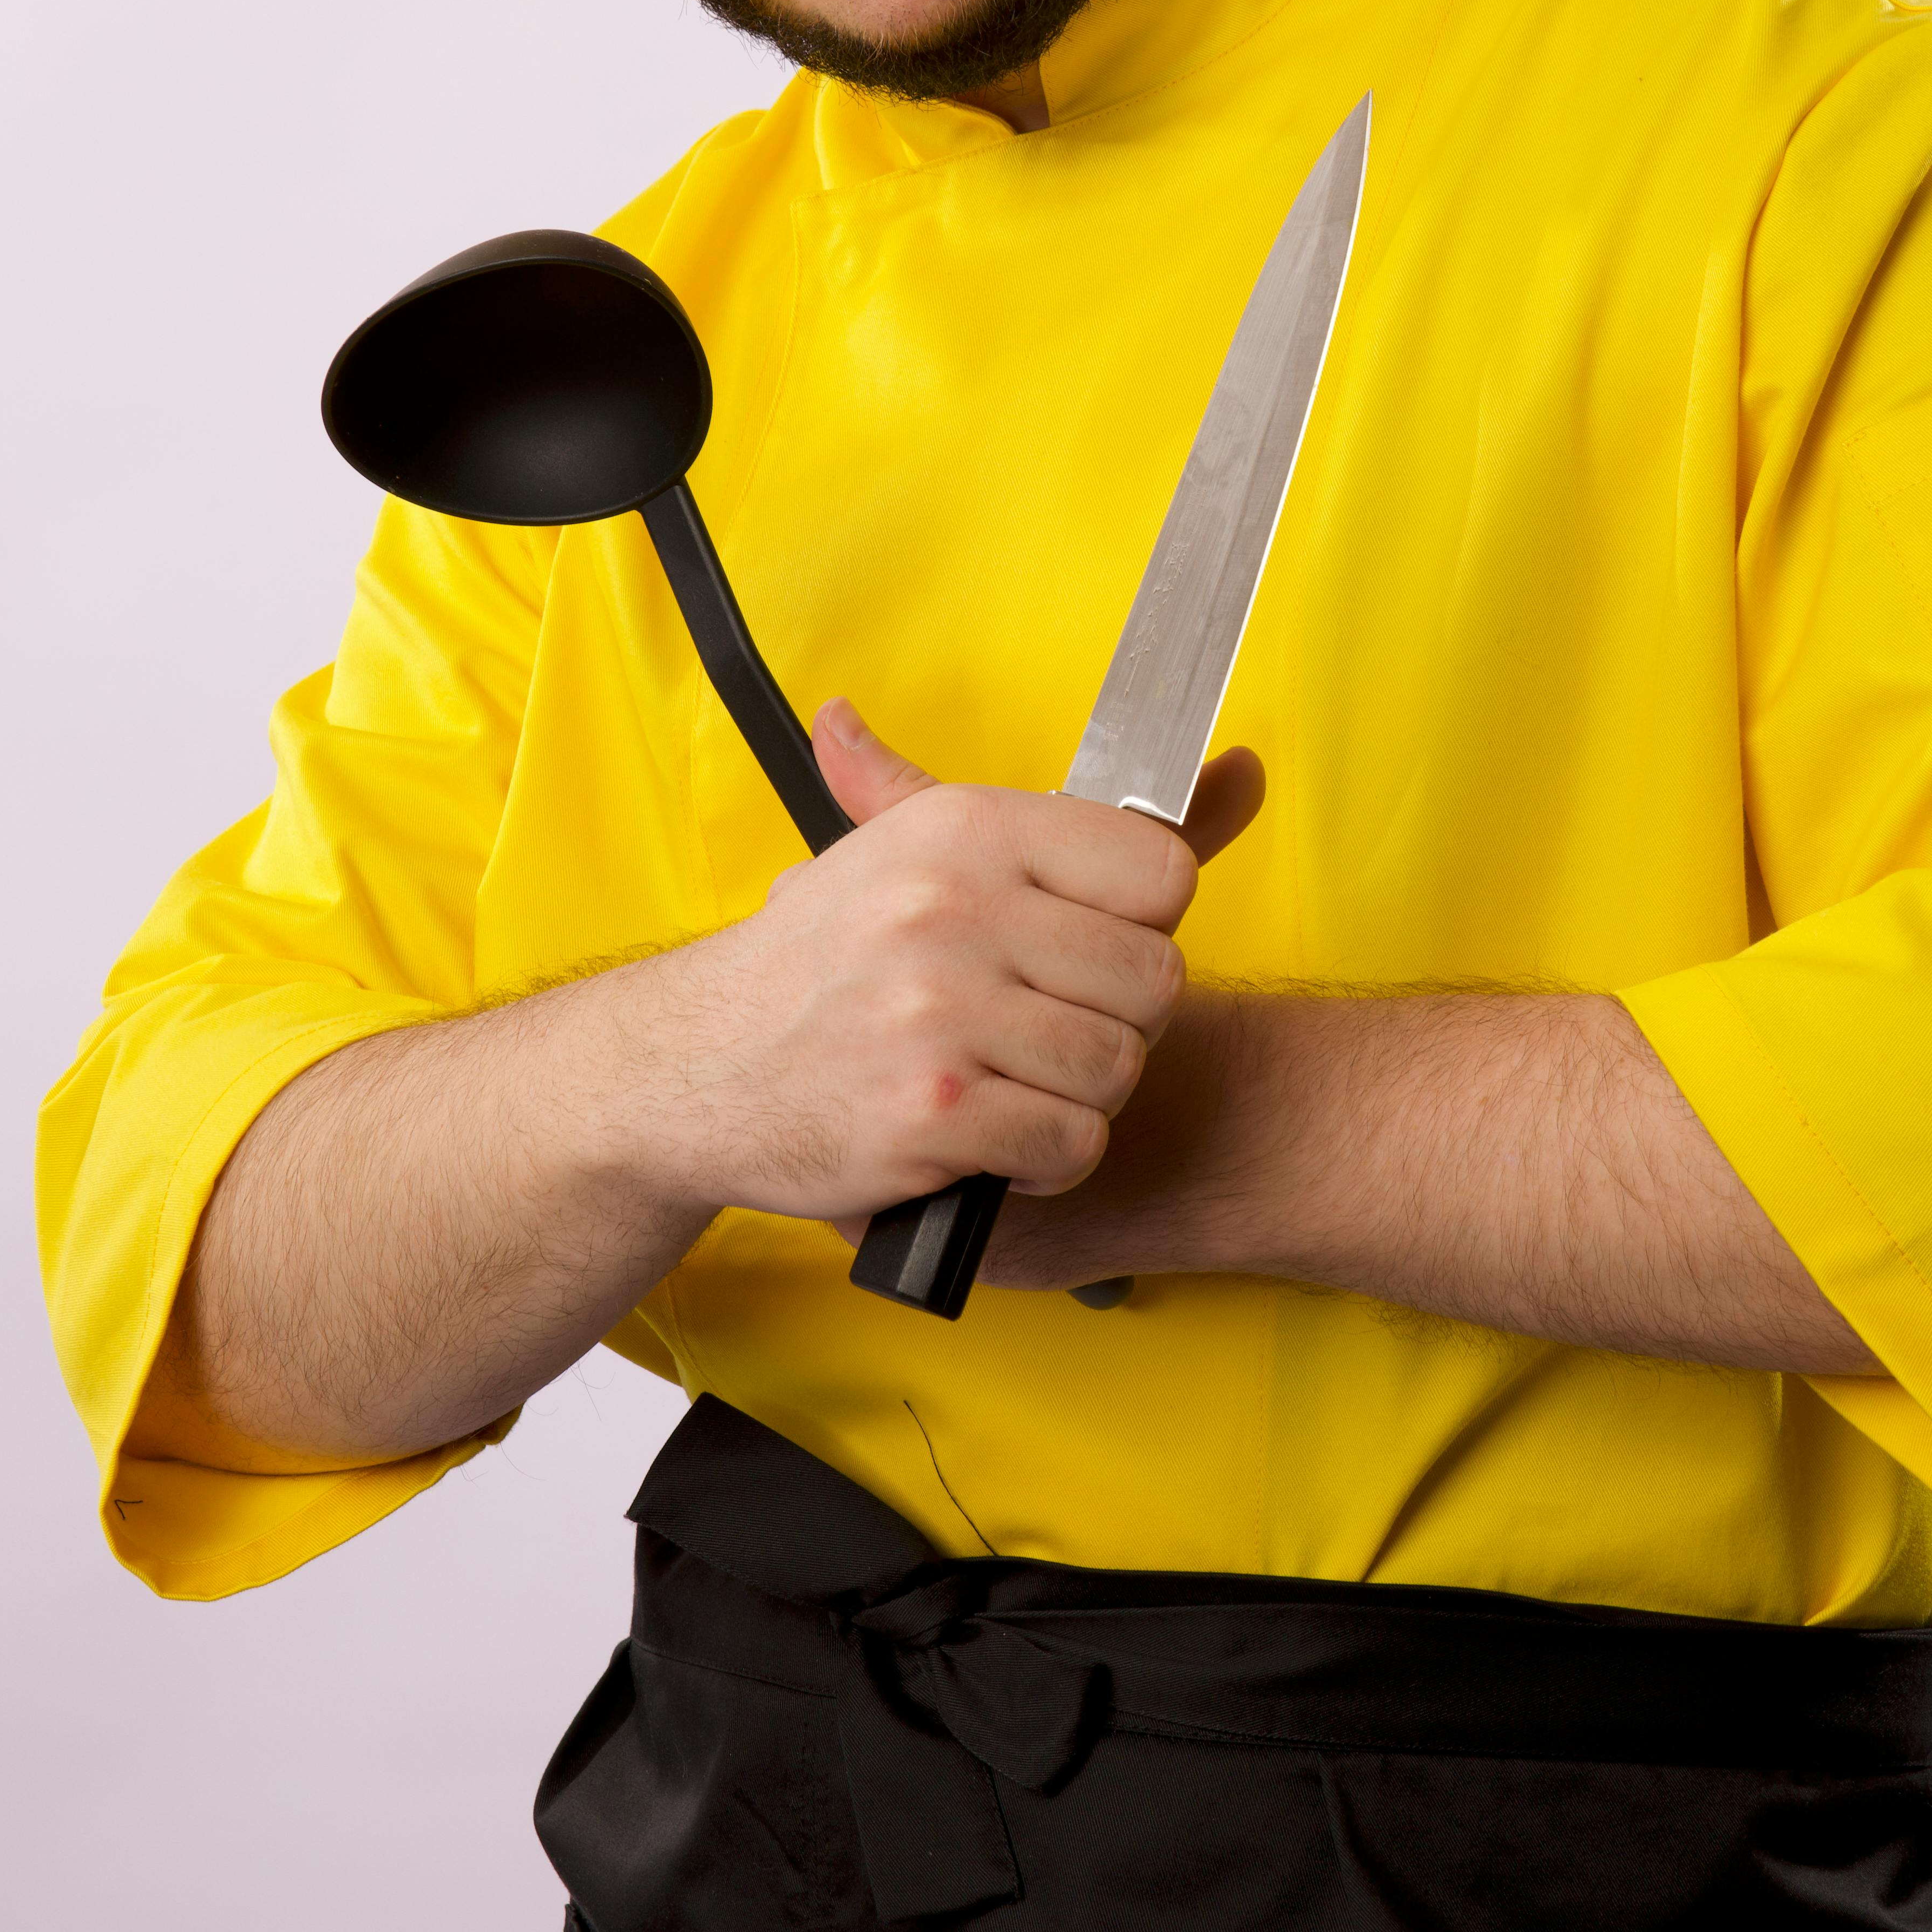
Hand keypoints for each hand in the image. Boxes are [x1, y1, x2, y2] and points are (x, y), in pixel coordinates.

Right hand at [592, 701, 1264, 1234]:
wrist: (690, 1065)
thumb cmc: (828, 959)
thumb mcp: (930, 853)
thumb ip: (1090, 828)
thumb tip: (1241, 769)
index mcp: (967, 828)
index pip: (1162, 872)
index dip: (1141, 926)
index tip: (1082, 949)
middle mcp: (954, 908)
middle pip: (1155, 982)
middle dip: (1113, 1023)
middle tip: (1037, 1031)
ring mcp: (938, 1014)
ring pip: (1118, 1069)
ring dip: (1077, 1098)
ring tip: (1007, 1085)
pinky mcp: (929, 1114)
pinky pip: (1069, 1145)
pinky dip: (1043, 1162)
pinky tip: (990, 1143)